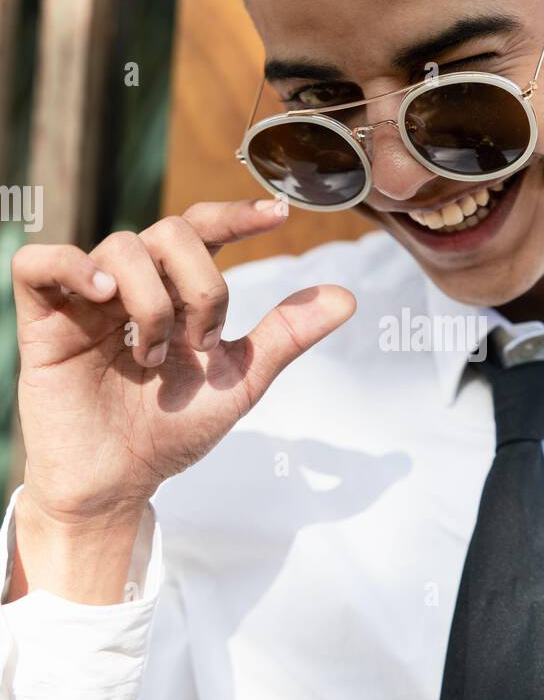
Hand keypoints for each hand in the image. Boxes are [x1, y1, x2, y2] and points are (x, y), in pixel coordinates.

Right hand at [11, 199, 355, 525]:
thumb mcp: (239, 381)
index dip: (237, 215)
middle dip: (200, 284)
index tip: (280, 215)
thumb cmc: (171, 430)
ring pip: (119, 247)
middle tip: (201, 341)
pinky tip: (101, 297)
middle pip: (169, 231)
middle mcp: (132, 285)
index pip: (203, 230)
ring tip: (152, 357)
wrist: (120, 484)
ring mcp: (86, 300)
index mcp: (175, 292)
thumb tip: (348, 297)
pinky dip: (71, 266)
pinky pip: (39, 263)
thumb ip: (285, 336)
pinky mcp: (43, 322)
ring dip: (151, 302)